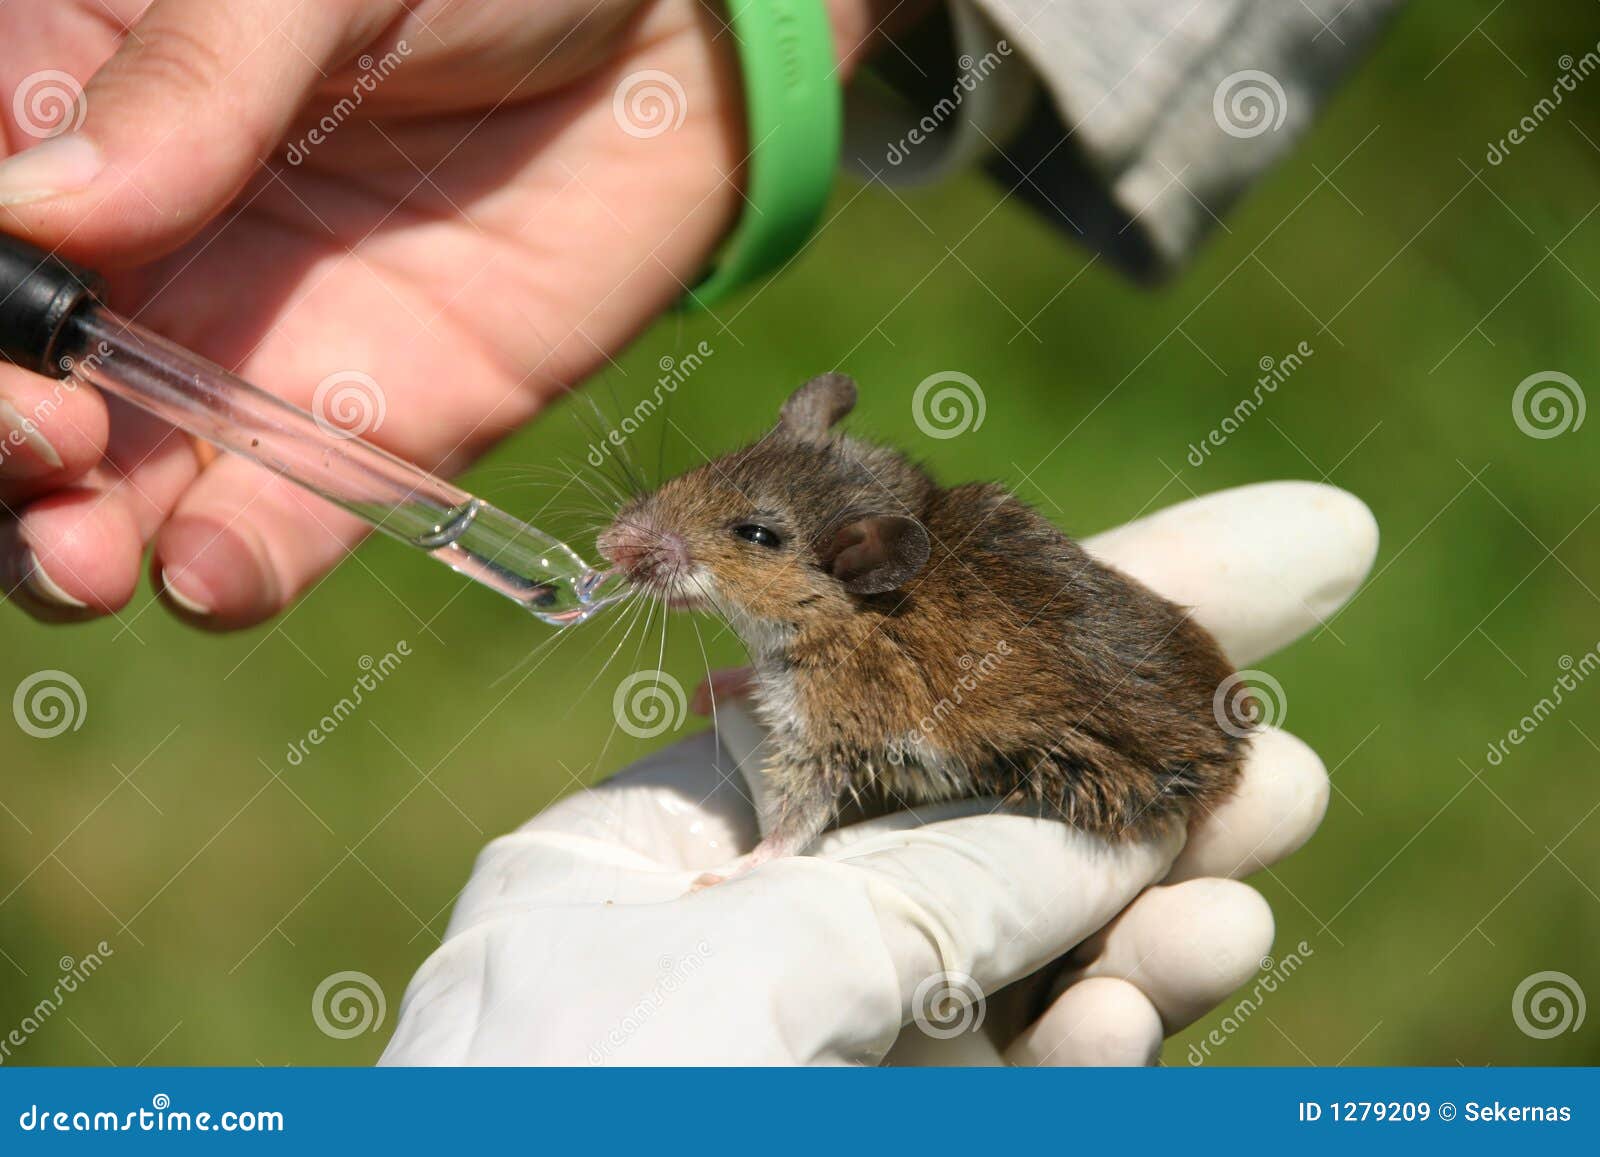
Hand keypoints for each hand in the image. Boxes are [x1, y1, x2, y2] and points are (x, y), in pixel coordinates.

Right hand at [0, 0, 899, 626]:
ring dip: (73, 542)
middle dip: (5, 454)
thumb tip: (40, 209)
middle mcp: (156, 254)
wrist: (676, 41)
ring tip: (86, 553)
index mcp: (95, 113)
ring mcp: (259, 357)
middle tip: (47, 451)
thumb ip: (188, 83)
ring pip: (120, 488)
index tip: (21, 354)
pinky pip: (279, 527)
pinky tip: (208, 572)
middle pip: (26, 389)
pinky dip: (231, 567)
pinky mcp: (378, 434)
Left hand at [379, 481, 1376, 1064]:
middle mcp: (737, 948)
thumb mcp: (727, 980)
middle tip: (1277, 745)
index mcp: (649, 862)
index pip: (877, 697)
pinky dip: (1096, 1040)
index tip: (1226, 567)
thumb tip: (1114, 823)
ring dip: (1149, 919)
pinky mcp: (889, 1123)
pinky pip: (1014, 1070)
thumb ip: (923, 889)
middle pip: (974, 826)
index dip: (1044, 626)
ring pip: (1018, 966)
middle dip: (1129, 778)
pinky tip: (1144, 1008)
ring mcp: (814, 1054)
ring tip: (1255, 868)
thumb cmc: (545, 1127)